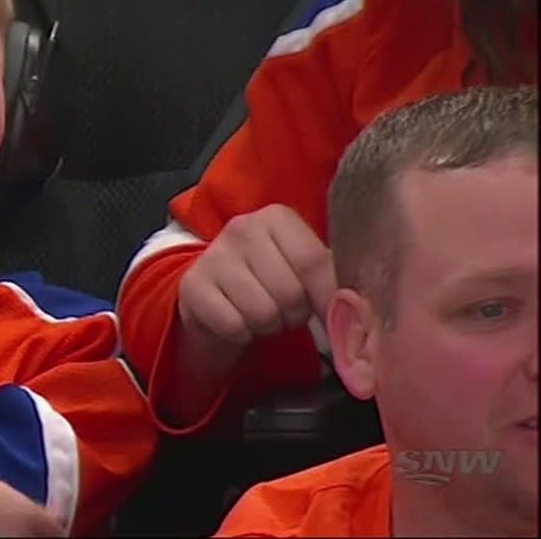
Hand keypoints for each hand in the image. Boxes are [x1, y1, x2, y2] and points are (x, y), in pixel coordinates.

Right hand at [178, 204, 335, 348]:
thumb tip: (360, 309)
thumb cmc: (270, 283)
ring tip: (260, 313)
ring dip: (267, 325)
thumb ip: (332, 280)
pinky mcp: (192, 287)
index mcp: (276, 217)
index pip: (313, 262)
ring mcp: (213, 256)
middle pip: (289, 292)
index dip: (327, 298)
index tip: (331, 314)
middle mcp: (241, 228)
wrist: (216, 298)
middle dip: (293, 313)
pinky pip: (234, 325)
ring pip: (262, 312)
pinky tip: (236, 319)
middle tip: (283, 308)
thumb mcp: (303, 272)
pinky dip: (240, 333)